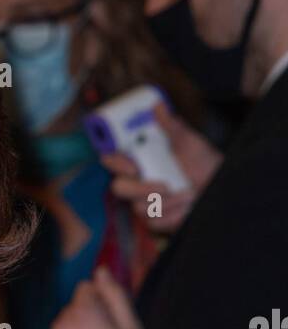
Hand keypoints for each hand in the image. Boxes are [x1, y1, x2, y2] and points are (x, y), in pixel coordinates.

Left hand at [35, 267, 143, 328]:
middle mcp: (61, 324)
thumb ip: (114, 295)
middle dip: (85, 319)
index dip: (99, 302)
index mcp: (84, 312)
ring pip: (61, 327)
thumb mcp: (131, 328)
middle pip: (72, 309)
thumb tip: (101, 271)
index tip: (106, 321)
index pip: (85, 288)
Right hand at [100, 100, 222, 234]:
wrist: (216, 185)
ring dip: (168, 202)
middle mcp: (136, 180)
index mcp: (139, 159)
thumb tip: (158, 106)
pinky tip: (187, 206)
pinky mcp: (154, 219)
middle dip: (141, 190)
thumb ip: (172, 126)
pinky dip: (173, 215)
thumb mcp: (188, 141)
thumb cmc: (201, 161)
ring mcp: (143, 201)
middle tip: (165, 186)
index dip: (115, 163)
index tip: (132, 166)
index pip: (112, 160)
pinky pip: (154, 222)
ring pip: (139, 208)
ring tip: (189, 193)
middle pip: (119, 188)